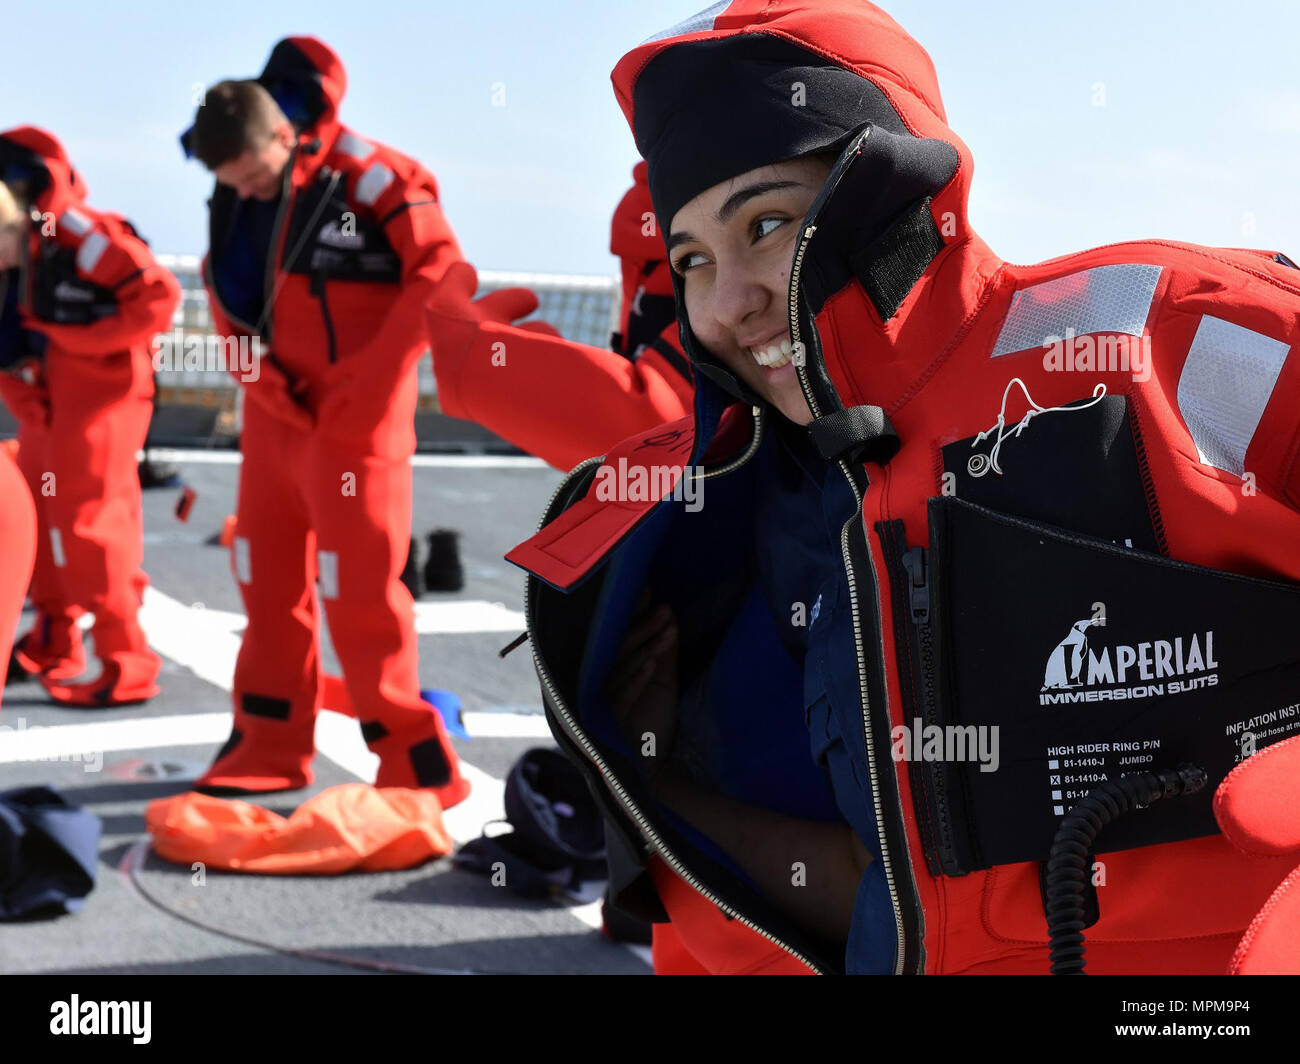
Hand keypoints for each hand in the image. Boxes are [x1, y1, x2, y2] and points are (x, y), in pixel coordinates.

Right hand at [605, 593, 678, 782]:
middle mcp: (594, 687)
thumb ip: (663, 652)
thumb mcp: (662, 683)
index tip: (648, 590)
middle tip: (663, 606)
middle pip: (614, 650)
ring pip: (617, 670)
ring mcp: (598, 707)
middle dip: (640, 626)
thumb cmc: (652, 724)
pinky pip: (620, 699)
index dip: (629, 614)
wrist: (651, 773)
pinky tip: (652, 664)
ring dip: (643, 648)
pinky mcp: (606, 728)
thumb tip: (670, 615)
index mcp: (606, 673)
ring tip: (665, 628)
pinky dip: (636, 680)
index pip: (614, 637)